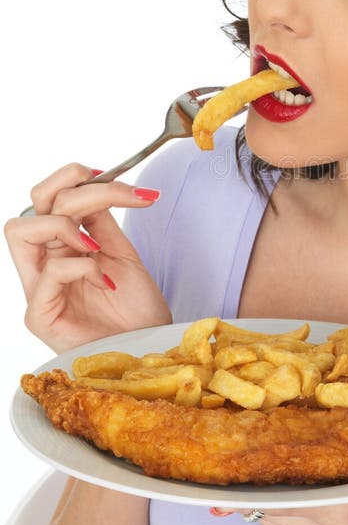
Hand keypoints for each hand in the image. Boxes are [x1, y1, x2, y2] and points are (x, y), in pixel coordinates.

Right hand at [5, 162, 171, 352]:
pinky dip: (80, 266)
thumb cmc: (136, 308)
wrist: (150, 346)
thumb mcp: (121, 253)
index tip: (116, 179)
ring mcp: (38, 289)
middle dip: (71, 187)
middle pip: (31, 204)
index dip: (74, 178)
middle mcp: (44, 263)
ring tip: (98, 244)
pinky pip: (48, 273)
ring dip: (66, 224)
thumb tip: (93, 185)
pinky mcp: (40, 316)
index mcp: (61, 246)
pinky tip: (106, 279)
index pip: (47, 197)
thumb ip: (100, 223)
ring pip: (21, 230)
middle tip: (114, 194)